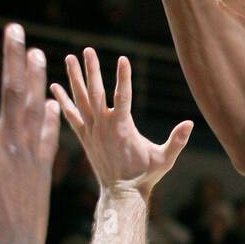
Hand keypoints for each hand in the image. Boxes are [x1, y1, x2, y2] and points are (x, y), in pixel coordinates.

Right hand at [0, 24, 58, 243]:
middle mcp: (7, 143)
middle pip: (10, 90)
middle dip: (12, 56)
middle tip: (14, 28)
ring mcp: (28, 155)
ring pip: (33, 107)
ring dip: (35, 78)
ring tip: (37, 52)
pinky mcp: (43, 169)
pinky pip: (47, 136)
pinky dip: (50, 118)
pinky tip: (52, 101)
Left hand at [52, 48, 191, 194]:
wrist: (121, 193)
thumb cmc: (145, 175)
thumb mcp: (164, 159)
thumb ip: (176, 141)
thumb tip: (190, 123)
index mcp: (122, 128)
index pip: (123, 97)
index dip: (123, 77)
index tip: (123, 59)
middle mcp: (103, 126)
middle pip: (96, 92)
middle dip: (92, 70)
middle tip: (88, 50)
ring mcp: (91, 131)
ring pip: (80, 100)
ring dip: (74, 78)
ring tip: (69, 58)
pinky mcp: (84, 137)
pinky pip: (70, 115)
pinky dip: (62, 101)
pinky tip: (54, 86)